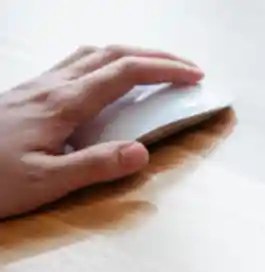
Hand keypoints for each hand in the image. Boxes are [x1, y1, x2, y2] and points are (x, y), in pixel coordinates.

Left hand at [0, 45, 202, 218]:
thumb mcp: (45, 183)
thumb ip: (95, 166)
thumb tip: (142, 152)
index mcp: (62, 104)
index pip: (124, 73)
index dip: (164, 70)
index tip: (195, 77)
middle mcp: (50, 87)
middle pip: (111, 53)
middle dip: (155, 56)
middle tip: (187, 69)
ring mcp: (36, 87)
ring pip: (90, 54)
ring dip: (130, 54)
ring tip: (154, 68)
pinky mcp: (26, 94)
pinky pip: (73, 65)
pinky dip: (104, 63)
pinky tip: (106, 81)